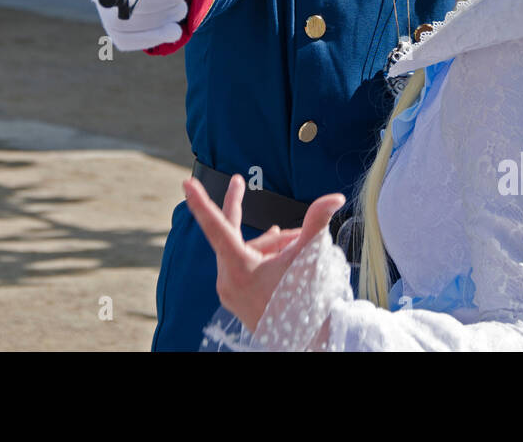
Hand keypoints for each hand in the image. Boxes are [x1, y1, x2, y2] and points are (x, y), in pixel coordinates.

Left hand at [183, 174, 344, 332]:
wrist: (307, 342)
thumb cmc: (307, 301)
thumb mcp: (309, 257)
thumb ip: (316, 222)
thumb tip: (335, 197)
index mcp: (239, 267)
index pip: (216, 226)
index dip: (202, 202)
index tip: (187, 184)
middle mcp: (229, 279)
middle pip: (233, 234)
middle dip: (243, 210)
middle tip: (238, 180)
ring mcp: (230, 291)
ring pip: (245, 251)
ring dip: (269, 242)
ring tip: (293, 240)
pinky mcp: (236, 299)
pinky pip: (244, 267)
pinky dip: (262, 256)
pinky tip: (280, 253)